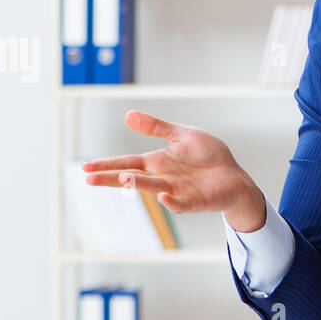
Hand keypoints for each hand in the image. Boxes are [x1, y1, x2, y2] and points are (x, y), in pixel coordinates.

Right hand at [80, 110, 265, 229]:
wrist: (234, 176)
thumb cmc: (209, 156)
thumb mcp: (182, 136)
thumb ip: (156, 128)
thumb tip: (128, 115)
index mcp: (158, 162)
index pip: (127, 163)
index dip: (107, 165)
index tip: (86, 167)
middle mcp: (163, 178)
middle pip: (133, 177)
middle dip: (112, 178)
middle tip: (89, 179)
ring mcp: (178, 191)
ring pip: (153, 188)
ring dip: (138, 185)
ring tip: (123, 179)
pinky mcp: (195, 201)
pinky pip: (181, 204)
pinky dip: (172, 202)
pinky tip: (163, 196)